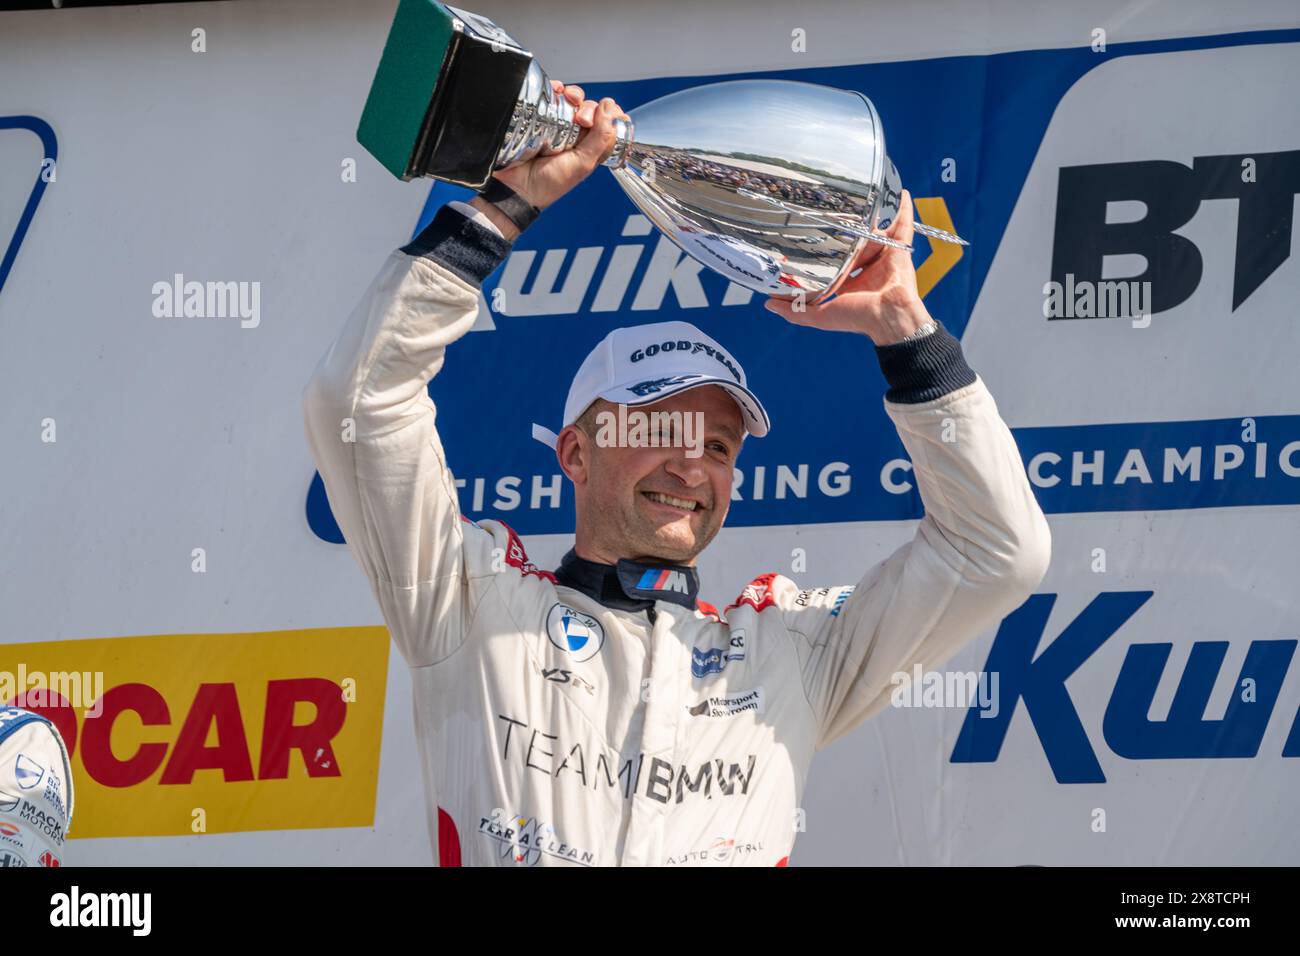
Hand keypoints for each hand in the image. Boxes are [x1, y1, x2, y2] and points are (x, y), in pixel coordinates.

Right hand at [489, 81, 627, 209]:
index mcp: (590, 147)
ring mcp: (557, 124)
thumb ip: (601, 138)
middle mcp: (576, 134)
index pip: (608, 123)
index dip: (610, 114)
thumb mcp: (583, 163)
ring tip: (568, 103)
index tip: (606, 115)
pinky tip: (557, 92)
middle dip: (590, 107)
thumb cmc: (549, 183)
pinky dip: (556, 88)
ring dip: (575, 95)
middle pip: (591, 108)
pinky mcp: (540, 115)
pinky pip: (552, 95)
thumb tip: (609, 107)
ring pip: (573, 99)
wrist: (517, 185)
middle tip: (582, 120)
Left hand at [763, 189, 932, 344]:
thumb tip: (768, 303)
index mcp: (852, 281)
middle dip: (848, 228)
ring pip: (877, 231)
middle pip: (856, 242)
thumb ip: (795, 310)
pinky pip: (903, 227)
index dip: (825, 251)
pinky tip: (900, 193)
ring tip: (863, 194)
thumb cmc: (858, 318)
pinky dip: (903, 211)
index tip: (810, 238)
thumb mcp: (820, 316)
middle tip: (835, 209)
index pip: (836, 261)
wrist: (889, 316)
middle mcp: (869, 268)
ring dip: (873, 214)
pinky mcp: (900, 250)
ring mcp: (885, 257)